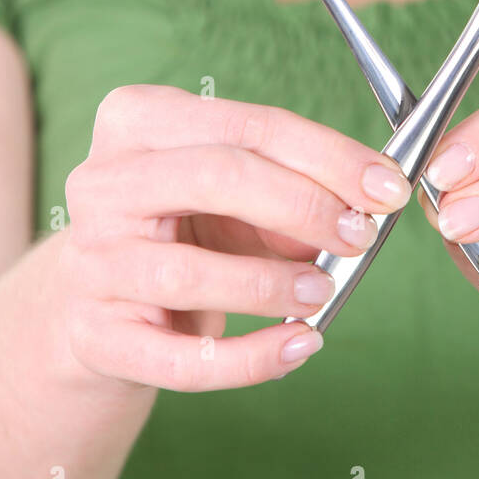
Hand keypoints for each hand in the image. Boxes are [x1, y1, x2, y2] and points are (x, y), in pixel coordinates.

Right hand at [60, 85, 409, 391]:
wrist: (96, 303)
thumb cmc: (182, 230)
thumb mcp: (232, 194)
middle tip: (360, 235)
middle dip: (305, 205)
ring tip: (324, 291)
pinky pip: (181, 358)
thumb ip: (289, 189)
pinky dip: (251, 357)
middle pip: (216, 176)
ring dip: (273, 284)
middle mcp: (102, 181)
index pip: (249, 124)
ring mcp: (91, 261)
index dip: (328, 156)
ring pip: (192, 272)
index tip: (387, 187)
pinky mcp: (94, 336)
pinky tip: (298, 347)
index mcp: (138, 120)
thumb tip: (365, 205)